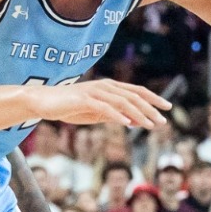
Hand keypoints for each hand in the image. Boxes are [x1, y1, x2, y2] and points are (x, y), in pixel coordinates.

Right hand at [36, 80, 169, 130]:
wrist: (43, 102)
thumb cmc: (68, 107)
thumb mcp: (94, 113)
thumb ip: (113, 115)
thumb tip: (133, 122)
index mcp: (109, 87)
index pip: (137, 91)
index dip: (154, 98)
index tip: (167, 108)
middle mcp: (105, 86)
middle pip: (134, 96)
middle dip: (150, 109)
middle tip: (162, 121)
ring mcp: (95, 91)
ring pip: (123, 102)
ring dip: (138, 114)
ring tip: (149, 125)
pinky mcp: (84, 99)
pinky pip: (105, 107)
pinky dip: (118, 115)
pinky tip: (127, 124)